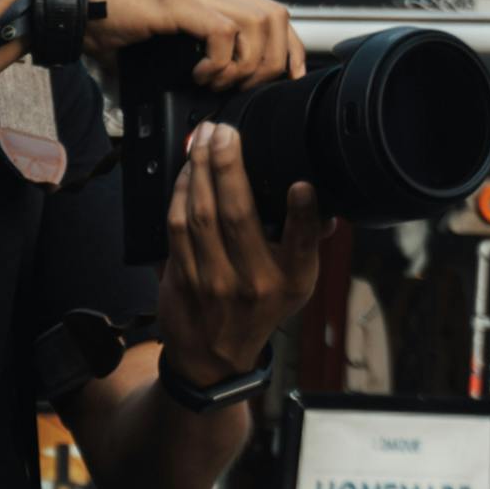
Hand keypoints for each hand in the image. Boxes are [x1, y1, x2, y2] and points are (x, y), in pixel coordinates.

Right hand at [73, 0, 302, 86]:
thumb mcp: (155, 39)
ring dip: (245, 64)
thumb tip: (181, 89)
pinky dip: (219, 62)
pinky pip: (223, 33)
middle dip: (272, 61)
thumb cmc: (103, 21)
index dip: (288, 47)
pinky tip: (199, 75)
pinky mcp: (179, 2)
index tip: (287, 77)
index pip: (271, 13)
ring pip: (257, 25)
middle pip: (275, 18)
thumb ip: (178, 55)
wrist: (71, 5)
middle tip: (246, 88)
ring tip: (219, 83)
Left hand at [158, 130, 316, 390]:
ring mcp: (211, 281)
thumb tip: (314, 194)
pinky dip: (178, 193)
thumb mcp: (297, 282)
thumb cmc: (260, 308)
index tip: (302, 186)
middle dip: (227, 165)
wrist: (213, 358)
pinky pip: (175, 226)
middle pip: (235, 214)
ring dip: (197, 171)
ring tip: (202, 138)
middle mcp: (251, 281)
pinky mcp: (180, 277)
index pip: (300, 244)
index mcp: (290, 280)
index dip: (303, 214)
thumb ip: (306, 238)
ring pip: (198, 215)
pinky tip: (185, 170)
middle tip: (224, 130)